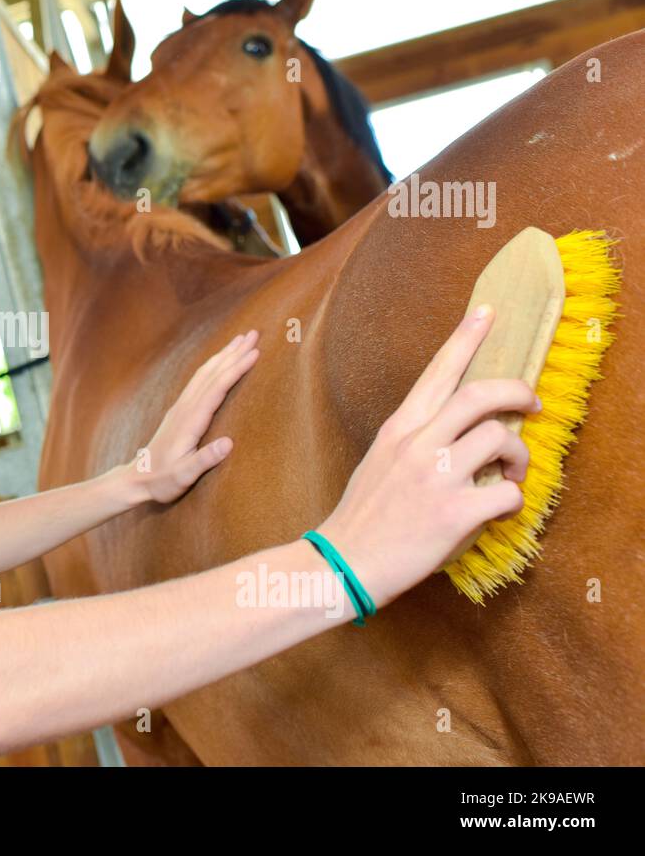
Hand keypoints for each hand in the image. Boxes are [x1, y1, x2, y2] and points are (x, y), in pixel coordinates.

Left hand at [130, 330, 259, 503]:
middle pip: (212, 373)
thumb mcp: (184, 475)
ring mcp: (181, 407)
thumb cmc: (162, 480)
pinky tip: (219, 362)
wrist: (137, 478)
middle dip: (234, 352)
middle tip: (254, 334)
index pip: (217, 388)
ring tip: (240, 340)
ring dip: (223, 355)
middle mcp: (185, 408)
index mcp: (190, 420)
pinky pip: (199, 381)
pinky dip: (213, 366)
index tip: (255, 353)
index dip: (236, 369)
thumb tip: (229, 443)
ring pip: (204, 373)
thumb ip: (205, 459)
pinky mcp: (180, 410)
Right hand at [316, 304, 540, 608]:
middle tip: (532, 402)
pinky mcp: (454, 513)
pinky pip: (508, 493)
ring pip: (500, 438)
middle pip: (480, 395)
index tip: (487, 312)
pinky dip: (513, 501)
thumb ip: (416, 441)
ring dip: (519, 456)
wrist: (343, 562)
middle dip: (517, 392)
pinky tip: (497, 511)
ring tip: (511, 473)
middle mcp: (417, 445)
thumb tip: (459, 433)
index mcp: (398, 429)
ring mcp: (436, 477)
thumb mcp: (379, 462)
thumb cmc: (364, 516)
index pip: (437, 372)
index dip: (466, 338)